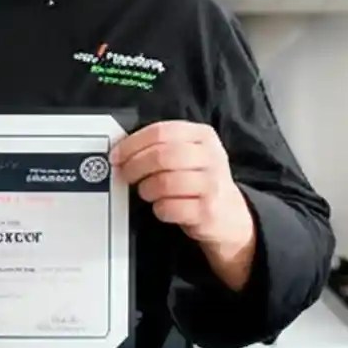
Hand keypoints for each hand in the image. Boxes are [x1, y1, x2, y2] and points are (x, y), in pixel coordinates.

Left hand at [111, 121, 256, 288]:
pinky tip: (161, 207)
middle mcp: (211, 157)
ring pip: (164, 182)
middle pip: (161, 156)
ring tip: (145, 191)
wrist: (231, 216)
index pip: (161, 132)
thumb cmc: (200, 181)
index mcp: (203, 136)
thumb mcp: (190, 154)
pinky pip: (169, 207)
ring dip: (146, 189)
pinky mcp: (208, 211)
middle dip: (134, 166)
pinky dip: (158, 208)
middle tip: (124, 174)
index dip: (132, 144)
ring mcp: (212, 185)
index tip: (117, 155)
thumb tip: (122, 149)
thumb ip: (162, 146)